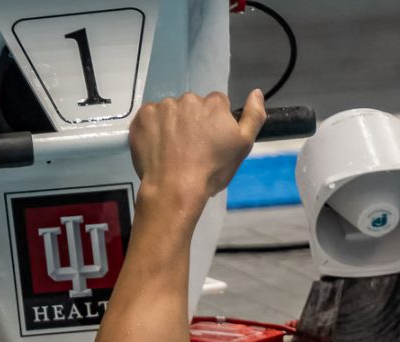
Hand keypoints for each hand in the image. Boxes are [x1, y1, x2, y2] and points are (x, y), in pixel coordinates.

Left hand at [129, 89, 265, 209]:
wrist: (174, 189)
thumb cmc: (211, 171)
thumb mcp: (242, 146)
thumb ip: (253, 116)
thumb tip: (257, 93)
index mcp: (214, 103)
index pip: (216, 105)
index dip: (213, 124)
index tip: (209, 143)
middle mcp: (189, 99)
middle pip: (192, 107)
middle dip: (191, 123)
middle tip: (189, 150)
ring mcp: (163, 107)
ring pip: (170, 112)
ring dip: (171, 126)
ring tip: (171, 153)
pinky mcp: (142, 117)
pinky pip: (148, 118)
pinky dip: (151, 130)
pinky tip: (156, 149)